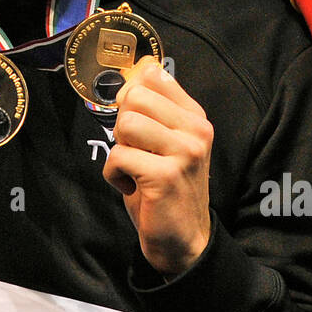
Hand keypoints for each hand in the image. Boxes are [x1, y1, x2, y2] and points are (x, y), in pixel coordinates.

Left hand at [106, 57, 212, 276]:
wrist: (183, 241)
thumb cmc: (166, 189)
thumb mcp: (165, 143)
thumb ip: (153, 110)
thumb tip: (135, 70)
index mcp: (196, 117)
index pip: (154, 76)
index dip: (130, 96)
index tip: (136, 125)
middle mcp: (196, 130)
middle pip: (134, 97)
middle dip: (122, 126)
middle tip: (136, 152)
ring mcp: (185, 152)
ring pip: (126, 124)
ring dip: (119, 150)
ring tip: (134, 169)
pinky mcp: (166, 175)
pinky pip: (118, 156)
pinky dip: (114, 175)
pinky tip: (131, 187)